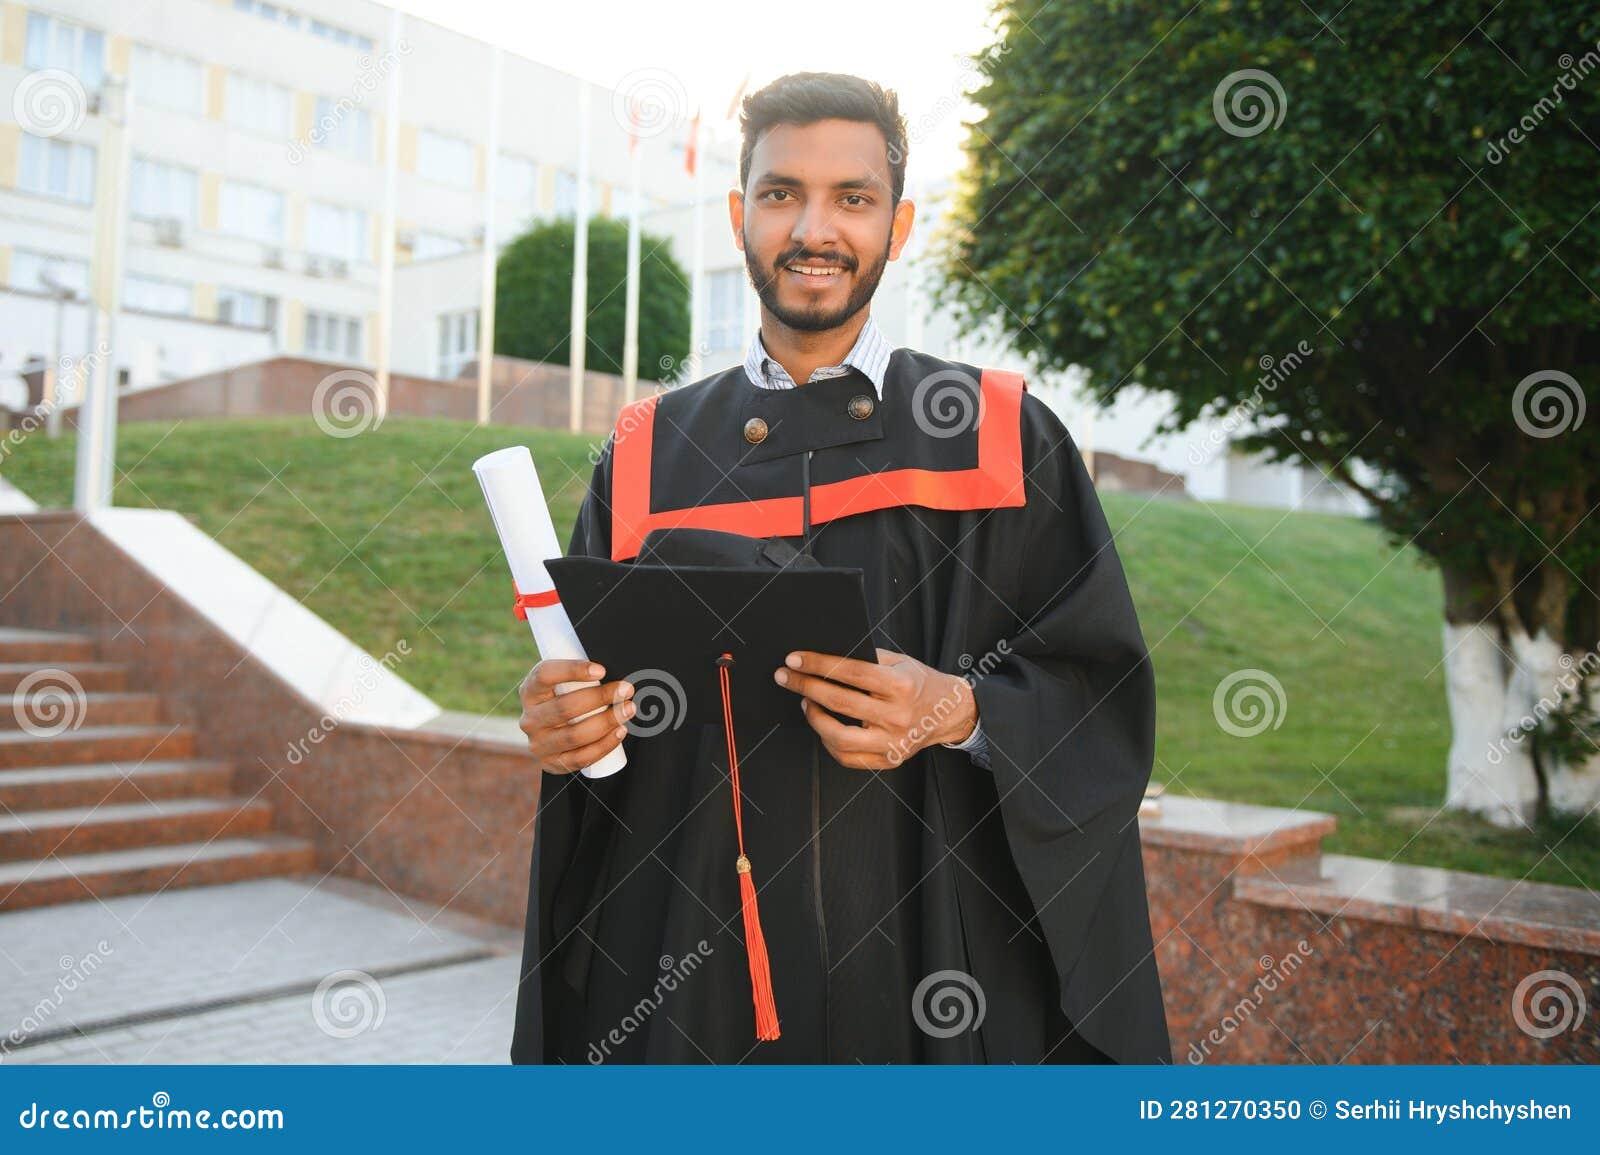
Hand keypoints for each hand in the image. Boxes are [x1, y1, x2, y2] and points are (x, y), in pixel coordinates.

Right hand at [518, 659, 635, 773]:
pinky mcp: (552, 763)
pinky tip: (620, 731)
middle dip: (600, 697)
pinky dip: (605, 744)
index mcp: (530, 692)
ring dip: (607, 721)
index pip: (544, 675)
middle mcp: (530, 719)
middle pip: (565, 707)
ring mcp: (539, 744)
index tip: (600, 670)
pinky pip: (582, 757)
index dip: (572, 671)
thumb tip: (611, 674)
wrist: (548, 736)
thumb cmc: (562, 702)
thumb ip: (578, 678)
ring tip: (628, 709)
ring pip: (575, 734)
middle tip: (625, 690)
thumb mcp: (560, 685)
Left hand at [774, 648, 978, 770]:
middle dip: (806, 687)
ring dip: (814, 718)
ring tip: (805, 703)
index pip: (850, 672)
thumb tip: (825, 657)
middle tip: (786, 677)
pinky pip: (848, 756)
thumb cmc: (919, 683)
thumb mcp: (899, 662)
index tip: (795, 659)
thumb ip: (867, 659)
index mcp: (901, 685)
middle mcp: (897, 716)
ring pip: (839, 737)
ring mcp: (893, 742)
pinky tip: (823, 725)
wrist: (948, 712)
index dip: (818, 665)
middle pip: (839, 702)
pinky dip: (828, 741)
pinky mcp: (888, 760)